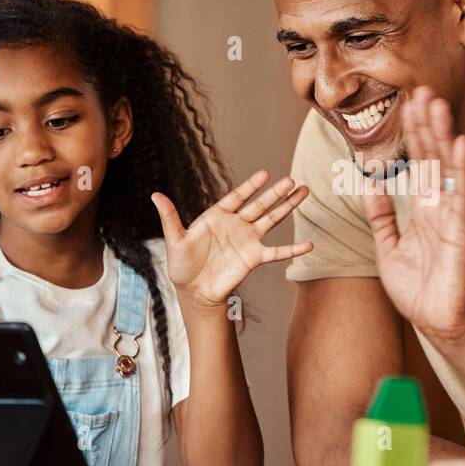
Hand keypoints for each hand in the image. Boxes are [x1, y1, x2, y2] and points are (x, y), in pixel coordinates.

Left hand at [151, 170, 312, 307]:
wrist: (194, 292)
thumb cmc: (182, 265)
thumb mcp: (174, 239)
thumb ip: (170, 216)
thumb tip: (155, 195)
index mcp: (217, 216)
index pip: (238, 196)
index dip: (251, 186)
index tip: (265, 174)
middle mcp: (236, 225)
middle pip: (260, 205)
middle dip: (276, 193)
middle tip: (292, 180)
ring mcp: (248, 241)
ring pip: (272, 220)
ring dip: (287, 208)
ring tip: (303, 193)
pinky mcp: (254, 259)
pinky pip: (277, 252)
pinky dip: (293, 249)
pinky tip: (309, 245)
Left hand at [361, 87, 464, 344]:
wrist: (437, 322)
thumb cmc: (418, 290)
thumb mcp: (388, 247)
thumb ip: (380, 216)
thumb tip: (369, 184)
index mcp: (424, 210)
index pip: (419, 164)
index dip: (413, 134)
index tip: (408, 104)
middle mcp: (440, 207)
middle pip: (433, 157)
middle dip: (427, 125)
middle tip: (422, 91)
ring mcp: (453, 217)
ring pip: (448, 168)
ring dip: (443, 135)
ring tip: (437, 104)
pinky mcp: (462, 231)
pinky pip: (461, 195)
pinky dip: (461, 169)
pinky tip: (458, 143)